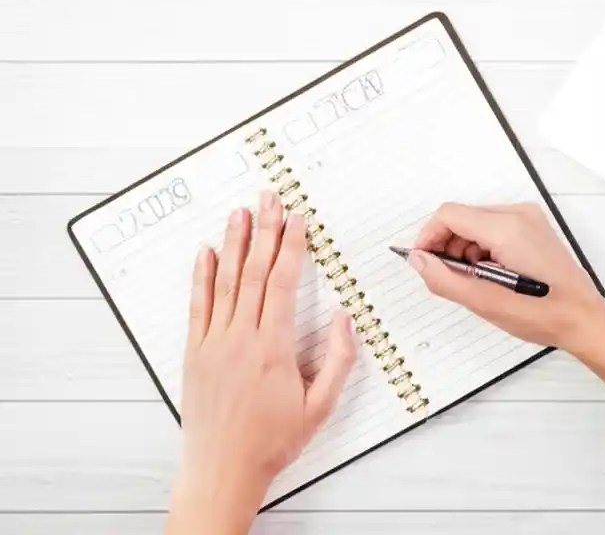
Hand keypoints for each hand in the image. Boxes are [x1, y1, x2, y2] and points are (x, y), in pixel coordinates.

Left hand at [167, 192, 356, 534]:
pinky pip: (198, 306)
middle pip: (254, 272)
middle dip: (263, 231)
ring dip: (233, 244)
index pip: (282, 283)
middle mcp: (239, 338)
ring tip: (240, 213)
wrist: (222, 469)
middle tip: (269, 199)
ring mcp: (213, 343)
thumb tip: (344, 318)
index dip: (290, 247)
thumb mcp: (321, 406)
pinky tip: (205, 253)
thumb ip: (338, 359)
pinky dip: (201, 277)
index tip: (297, 220)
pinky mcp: (194, 353)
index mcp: (273, 348)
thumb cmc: (272, 441)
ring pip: (225, 282)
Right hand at [405, 203, 604, 357]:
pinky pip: (493, 228)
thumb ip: (444, 279)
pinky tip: (490, 274)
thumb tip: (418, 260)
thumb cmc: (544, 313)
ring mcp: (529, 219)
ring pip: (476, 223)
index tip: (423, 261)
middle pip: (462, 217)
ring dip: (464, 249)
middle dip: (447, 245)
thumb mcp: (485, 302)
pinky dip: (482, 248)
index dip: (428, 237)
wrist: (582, 318)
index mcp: (507, 229)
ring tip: (475, 281)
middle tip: (450, 278)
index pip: (449, 215)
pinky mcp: (533, 228)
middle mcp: (519, 215)